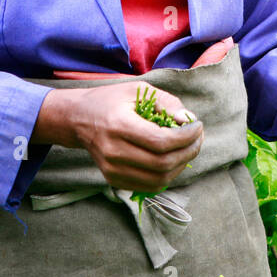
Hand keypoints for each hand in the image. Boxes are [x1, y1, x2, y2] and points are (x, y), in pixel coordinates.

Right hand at [36, 38, 233, 191]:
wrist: (78, 120)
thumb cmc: (110, 101)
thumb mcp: (136, 90)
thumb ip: (165, 101)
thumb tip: (187, 119)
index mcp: (118, 126)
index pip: (161, 142)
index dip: (186, 137)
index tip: (197, 126)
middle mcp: (113, 152)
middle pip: (162, 163)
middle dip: (189, 151)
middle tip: (198, 138)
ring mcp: (112, 170)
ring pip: (158, 179)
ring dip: (181, 165)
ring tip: (189, 148)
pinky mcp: (114, 180)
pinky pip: (149, 186)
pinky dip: (168, 175)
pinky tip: (173, 159)